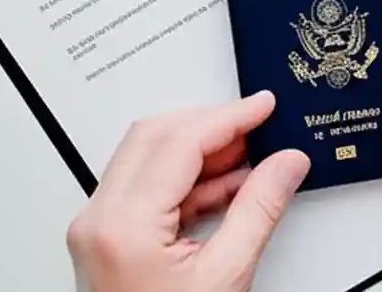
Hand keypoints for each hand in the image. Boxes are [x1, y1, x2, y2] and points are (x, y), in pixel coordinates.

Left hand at [66, 92, 310, 291]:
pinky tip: (226, 185)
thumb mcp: (226, 277)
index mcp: (122, 226)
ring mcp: (96, 228)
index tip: (261, 106)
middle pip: (156, 137)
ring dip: (200, 151)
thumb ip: (258, 209)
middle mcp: (98, 219)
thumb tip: (285, 164)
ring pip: (148, 156)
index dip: (228, 116)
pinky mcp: (104, 237)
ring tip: (251, 159)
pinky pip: (146, 186)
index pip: (178, 141)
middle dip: (212, 125)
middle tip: (258, 126)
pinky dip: (187, 180)